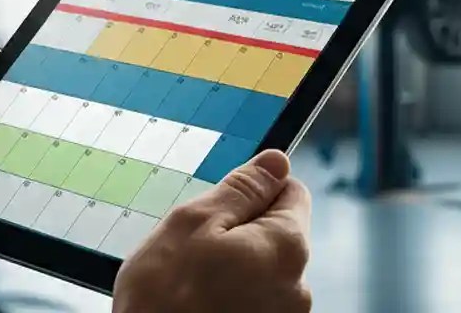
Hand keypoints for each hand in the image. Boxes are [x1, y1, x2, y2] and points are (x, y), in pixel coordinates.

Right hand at [114, 150, 312, 312]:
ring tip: (189, 287)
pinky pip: (252, 304)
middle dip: (238, 234)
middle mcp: (297, 288)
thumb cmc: (163, 302)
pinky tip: (197, 309)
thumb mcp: (193, 224)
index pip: (291, 192)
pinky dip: (228, 301)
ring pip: (261, 272)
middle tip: (194, 251)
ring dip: (230, 271)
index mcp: (287, 247)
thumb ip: (241, 188)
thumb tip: (277, 162)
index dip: (253, 192)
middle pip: (276, 235)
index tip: (221, 208)